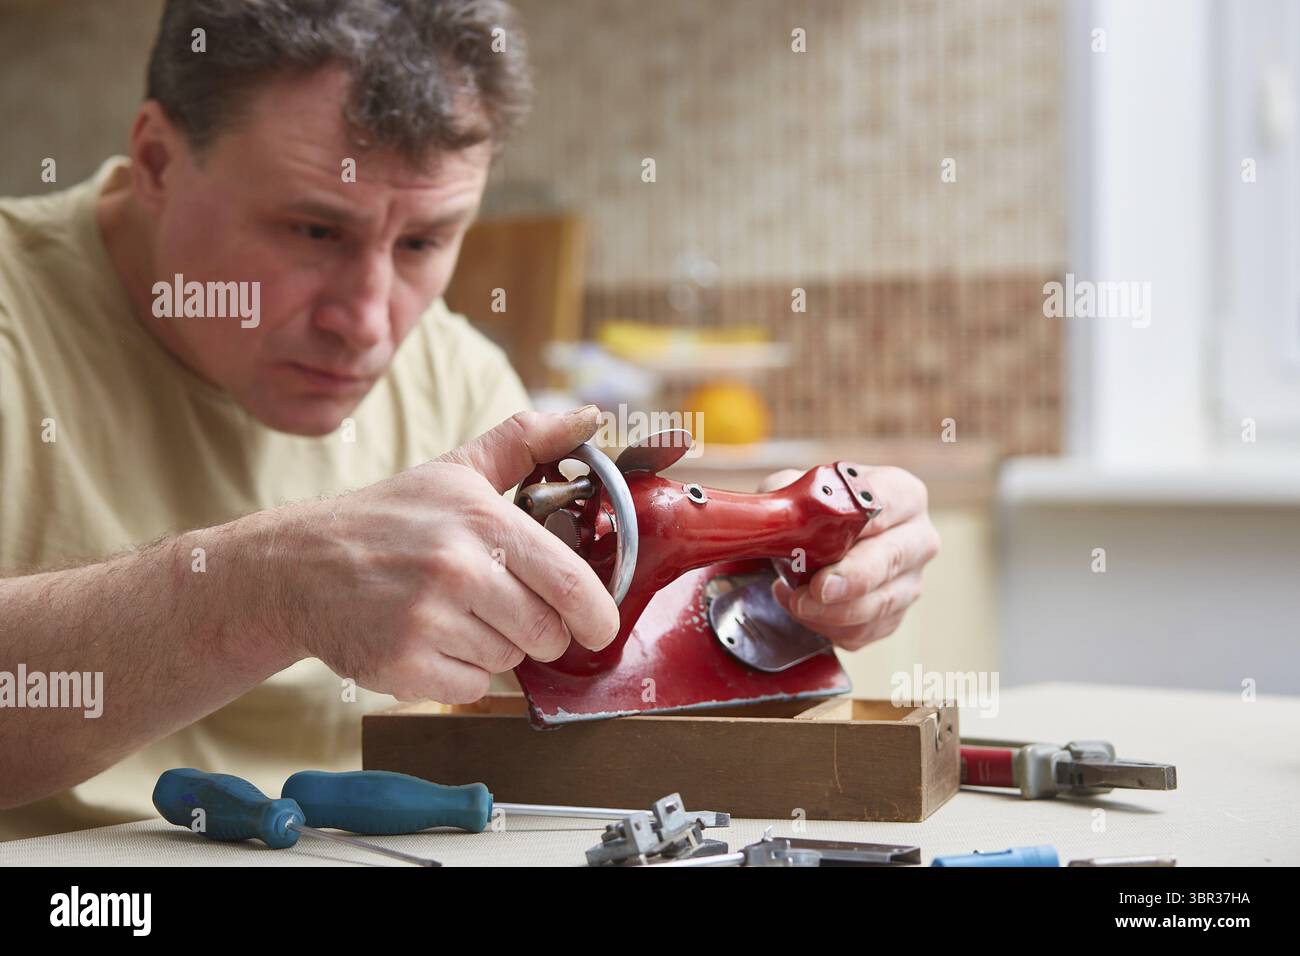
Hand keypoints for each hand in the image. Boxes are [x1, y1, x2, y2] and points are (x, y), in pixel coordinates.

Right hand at [261, 406, 620, 702]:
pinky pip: (470, 687)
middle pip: (546, 632)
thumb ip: (526, 442)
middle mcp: (456, 570)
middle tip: (507, 608)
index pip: (570, 583)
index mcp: (481, 522)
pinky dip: (459, 672)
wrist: (297, 565)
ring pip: (508, 661)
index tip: (600, 625)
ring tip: (454, 614)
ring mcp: (427, 621)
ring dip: (495, 647)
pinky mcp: (402, 665)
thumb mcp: (456, 470)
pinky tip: (431, 640)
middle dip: (539, 630)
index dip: (597, 614)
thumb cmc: (388, 518)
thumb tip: (590, 418)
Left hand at [759, 465, 939, 650]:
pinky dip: (828, 627)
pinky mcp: (894, 616)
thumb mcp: (792, 490)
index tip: (829, 544)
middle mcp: (916, 538)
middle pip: (889, 560)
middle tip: (815, 590)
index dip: (854, 526)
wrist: (809, 540)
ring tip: (795, 599)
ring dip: (830, 610)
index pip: (884, 506)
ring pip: (878, 604)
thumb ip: (790, 499)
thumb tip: (782, 523)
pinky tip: (804, 611)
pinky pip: (864, 631)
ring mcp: (909, 580)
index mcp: (903, 494)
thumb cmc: (808, 509)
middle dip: (849, 579)